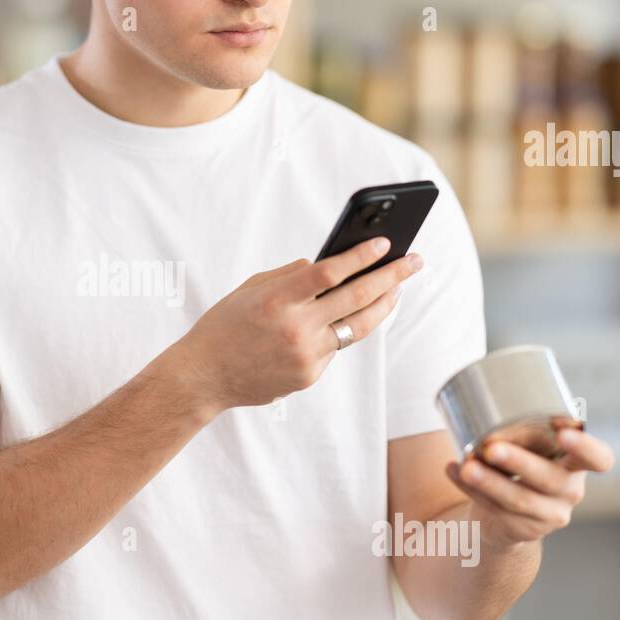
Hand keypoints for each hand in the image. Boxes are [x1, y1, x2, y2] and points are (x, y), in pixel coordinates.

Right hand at [174, 236, 423, 412]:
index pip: (330, 271)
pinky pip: (335, 348)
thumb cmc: (225, 325)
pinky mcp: (309, 376)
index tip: (386, 242)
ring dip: (384, 305)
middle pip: (357, 298)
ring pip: (358, 327)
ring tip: (398, 290)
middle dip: (392, 276)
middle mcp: (295, 327)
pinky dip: (342, 331)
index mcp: (277, 299)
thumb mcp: (250, 289)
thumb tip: (329, 265)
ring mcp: (305, 355)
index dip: (361, 256)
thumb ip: (290, 275)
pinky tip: (350, 318)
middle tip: (415, 261)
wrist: (203, 376)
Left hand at [446, 427, 614, 547]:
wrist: (508, 516)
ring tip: (466, 466)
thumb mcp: (529, 448)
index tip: (563, 431)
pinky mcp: (525, 530)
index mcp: (577, 463)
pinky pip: (495, 510)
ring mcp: (550, 514)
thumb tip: (483, 415)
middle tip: (491, 448)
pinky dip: (469, 489)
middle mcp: (571, 490)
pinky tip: (453, 470)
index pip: (599, 459)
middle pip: (551, 479)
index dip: (585, 447)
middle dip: (520, 462)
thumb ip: (520, 433)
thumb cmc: (521, 465)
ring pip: (519, 499)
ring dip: (489, 481)